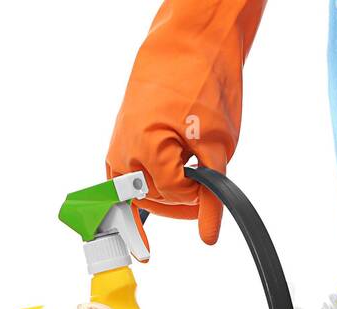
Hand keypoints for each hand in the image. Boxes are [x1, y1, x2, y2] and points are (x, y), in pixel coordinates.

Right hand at [106, 0, 265, 244]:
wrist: (188, 43)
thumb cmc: (203, 85)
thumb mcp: (218, 146)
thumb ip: (213, 196)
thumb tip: (209, 236)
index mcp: (148, 148)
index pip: (176, 196)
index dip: (200, 196)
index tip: (212, 183)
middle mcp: (125, 148)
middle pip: (154, 198)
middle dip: (181, 198)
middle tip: (203, 185)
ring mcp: (118, 142)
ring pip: (136, 192)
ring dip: (160, 194)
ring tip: (184, 181)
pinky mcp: (119, 138)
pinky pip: (122, 177)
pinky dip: (138, 188)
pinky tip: (149, 199)